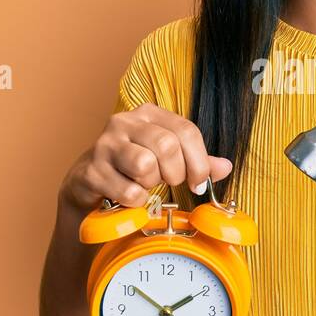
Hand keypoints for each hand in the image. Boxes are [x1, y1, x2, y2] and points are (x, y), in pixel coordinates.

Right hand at [59, 102, 233, 211]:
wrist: (89, 183)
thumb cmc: (133, 167)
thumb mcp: (167, 159)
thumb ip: (197, 161)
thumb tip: (226, 167)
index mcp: (148, 113)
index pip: (186, 130)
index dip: (199, 161)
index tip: (199, 182)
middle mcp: (124, 122)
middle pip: (167, 146)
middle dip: (175, 173)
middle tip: (167, 183)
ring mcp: (105, 145)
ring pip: (145, 165)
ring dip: (151, 185)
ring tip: (143, 185)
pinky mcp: (92, 170)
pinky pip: (128, 191)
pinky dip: (134, 201)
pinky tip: (127, 196)